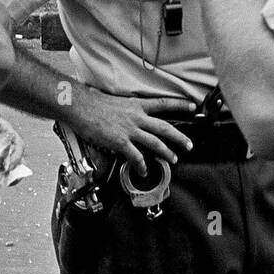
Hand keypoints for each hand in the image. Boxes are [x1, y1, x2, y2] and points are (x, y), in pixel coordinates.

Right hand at [63, 89, 196, 176]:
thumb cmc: (94, 102)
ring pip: (155, 143)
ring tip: (174, 159)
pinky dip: (141, 165)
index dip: (179, 105)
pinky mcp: (120, 142)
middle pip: (164, 127)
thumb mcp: (116, 101)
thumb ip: (126, 109)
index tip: (192, 107)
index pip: (163, 103)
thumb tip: (129, 115)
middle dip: (179, 137)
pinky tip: (144, 172)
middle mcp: (137, 116)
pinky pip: (135, 156)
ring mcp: (130, 130)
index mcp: (136, 105)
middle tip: (189, 145)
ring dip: (166, 152)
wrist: (81, 106)